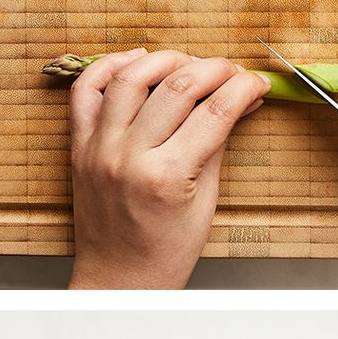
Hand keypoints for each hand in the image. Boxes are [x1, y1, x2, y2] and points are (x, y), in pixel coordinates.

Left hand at [66, 49, 269, 288]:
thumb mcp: (205, 201)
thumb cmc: (166, 250)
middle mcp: (128, 157)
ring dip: (164, 59)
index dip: (244, 88)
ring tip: (189, 62)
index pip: (215, 111)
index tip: (258, 82)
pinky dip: (109, 67)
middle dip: (214, 68)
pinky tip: (136, 61)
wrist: (119, 279)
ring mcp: (98, 149)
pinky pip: (85, 91)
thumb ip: (218, 143)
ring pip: (129, 78)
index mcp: (166, 176)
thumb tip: (241, 101)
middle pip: (177, 87)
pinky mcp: (79, 147)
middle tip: (232, 71)